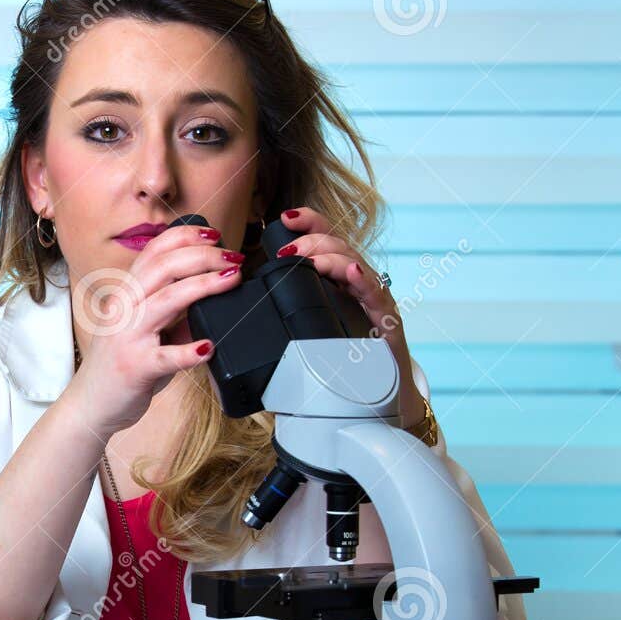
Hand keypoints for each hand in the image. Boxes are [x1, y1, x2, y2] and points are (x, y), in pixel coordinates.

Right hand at [64, 223, 244, 437]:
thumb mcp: (144, 329)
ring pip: (166, 300)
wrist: (91, 404)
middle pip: (164, 267)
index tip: (214, 236)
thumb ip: (172, 313)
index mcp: (126, 295)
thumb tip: (209, 297)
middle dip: (203, 256)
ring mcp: (128, 337)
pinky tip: (210, 346)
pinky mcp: (136, 367)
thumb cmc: (119, 364)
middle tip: (233, 258)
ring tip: (231, 280)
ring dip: (202, 286)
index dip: (185, 237)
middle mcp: (124, 309)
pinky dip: (190, 351)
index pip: (153, 252)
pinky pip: (166, 356)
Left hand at [278, 206, 424, 425]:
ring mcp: (372, 301)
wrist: (377, 400)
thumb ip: (277, 324)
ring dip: (330, 257)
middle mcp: (355, 285)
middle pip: (338, 246)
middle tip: (285, 250)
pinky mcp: (388, 321)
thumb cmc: (337, 366)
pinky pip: (377, 295)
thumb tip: (232, 323)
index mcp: (335, 282)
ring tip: (310, 260)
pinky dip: (364, 281)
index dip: (308, 224)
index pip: (324, 241)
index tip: (285, 219)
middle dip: (311, 241)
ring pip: (354, 264)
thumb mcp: (302, 338)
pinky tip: (351, 274)